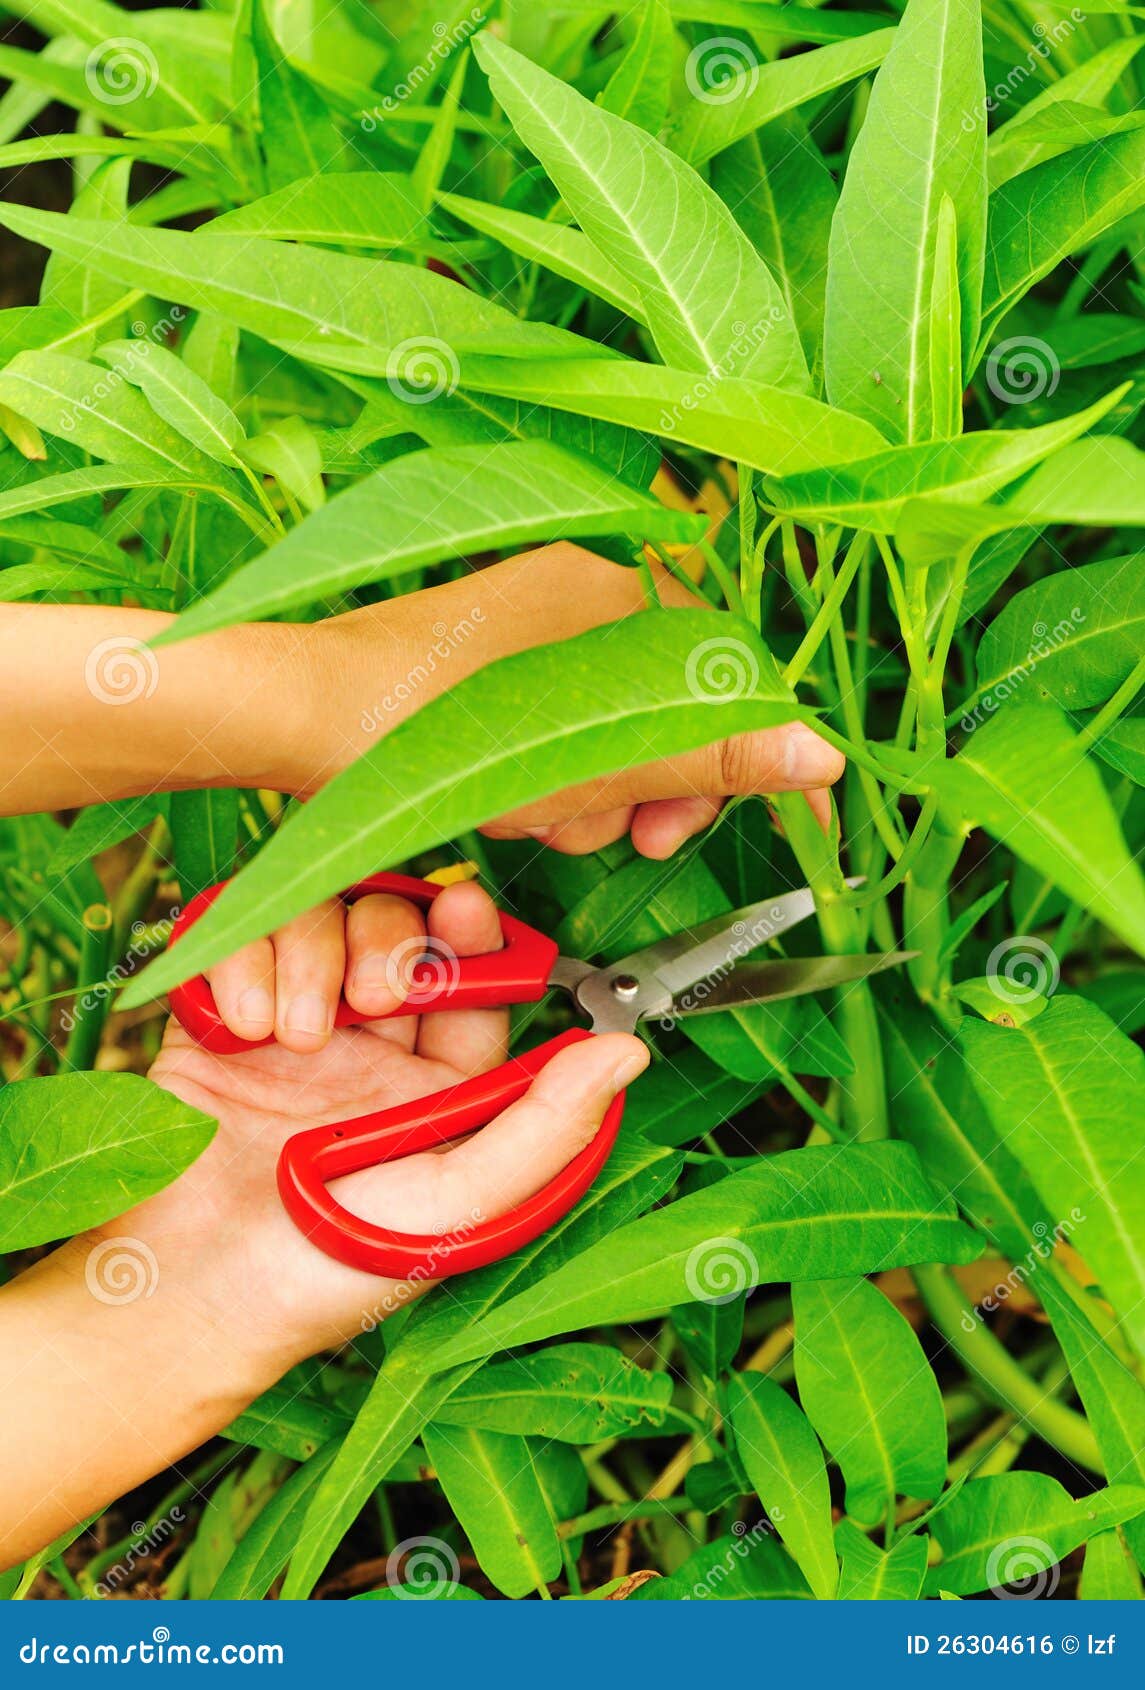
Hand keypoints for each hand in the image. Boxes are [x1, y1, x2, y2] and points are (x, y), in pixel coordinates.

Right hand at [127, 880, 647, 1361]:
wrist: (185, 1285)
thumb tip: (630, 1051)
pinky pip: (244, 935)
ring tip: (295, 1034)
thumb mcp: (456, 1203)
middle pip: (399, 931)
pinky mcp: (221, 1016)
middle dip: (392, 943)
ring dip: (314, 957)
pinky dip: (246, 962)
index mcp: (437, 1090)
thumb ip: (546, 1127)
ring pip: (323, 919)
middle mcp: (372, 1050)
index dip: (474, 940)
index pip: (473, 983)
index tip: (464, 915)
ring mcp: (295, 1027)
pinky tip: (242, 1025)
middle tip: (376, 996)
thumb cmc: (328, 1267)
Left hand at [323, 544, 843, 854]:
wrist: (306, 718)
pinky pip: (558, 734)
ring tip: (537, 818)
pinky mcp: (488, 671)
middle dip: (658, 787)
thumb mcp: (604, 756)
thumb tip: (822, 754)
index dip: (754, 753)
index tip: (778, 820)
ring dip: (592, 795)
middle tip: (641, 841)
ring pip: (615, 734)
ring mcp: (532, 631)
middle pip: (677, 708)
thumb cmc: (448, 726)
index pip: (734, 672)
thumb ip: (716, 752)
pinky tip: (503, 806)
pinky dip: (545, 781)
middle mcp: (586, 593)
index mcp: (627, 585)